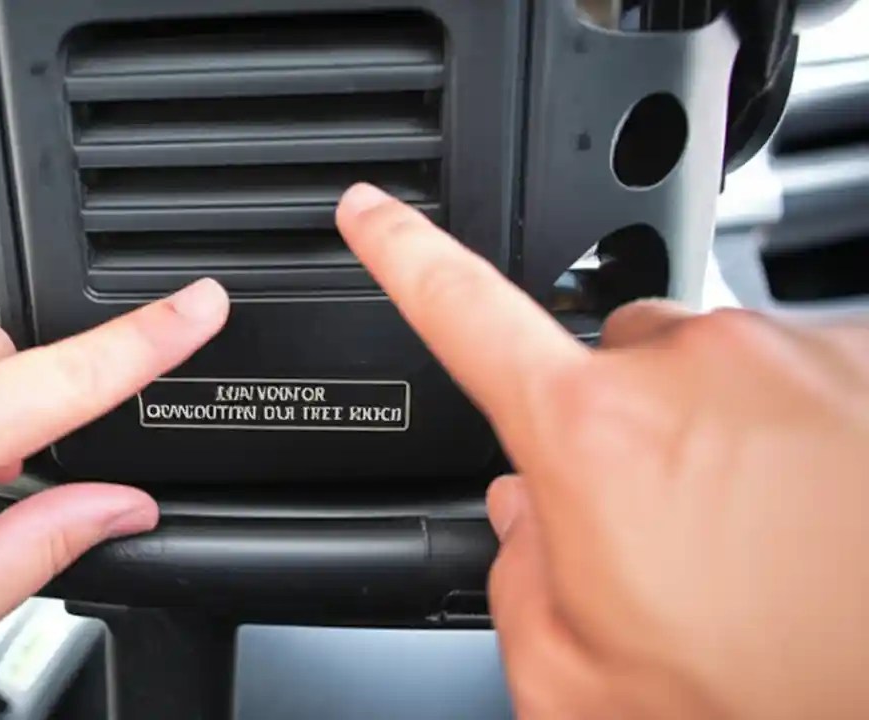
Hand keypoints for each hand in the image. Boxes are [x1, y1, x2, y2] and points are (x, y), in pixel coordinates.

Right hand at [337, 184, 868, 718]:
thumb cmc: (780, 697)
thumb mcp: (582, 682)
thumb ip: (514, 582)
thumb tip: (523, 514)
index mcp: (591, 438)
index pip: (462, 313)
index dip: (402, 255)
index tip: (371, 211)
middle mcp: (693, 368)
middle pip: (607, 363)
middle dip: (616, 430)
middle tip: (666, 533)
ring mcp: (795, 355)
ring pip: (710, 371)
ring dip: (716, 435)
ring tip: (764, 538)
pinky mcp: (868, 359)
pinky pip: (801, 378)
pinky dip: (800, 437)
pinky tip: (823, 519)